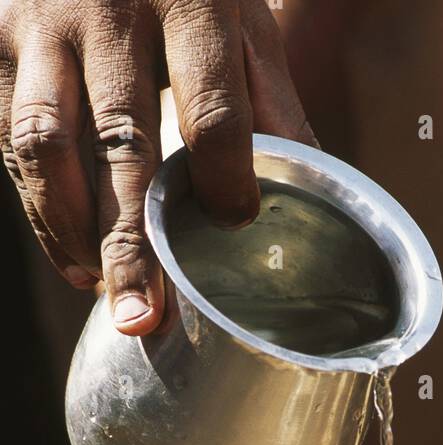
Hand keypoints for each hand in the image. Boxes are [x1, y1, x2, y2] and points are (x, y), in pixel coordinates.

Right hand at [0, 0, 314, 333]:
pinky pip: (9, 141)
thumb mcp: (242, 25)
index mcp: (191, 2)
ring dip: (76, 234)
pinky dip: (43, 214)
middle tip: (145, 319)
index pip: (212, 110)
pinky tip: (78, 264)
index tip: (234, 228)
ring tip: (109, 298)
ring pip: (47, 147)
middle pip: (121, 144)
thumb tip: (317, 196)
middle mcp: (109, 10)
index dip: (224, 179)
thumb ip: (272, 105)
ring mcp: (43, 26)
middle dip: (132, 243)